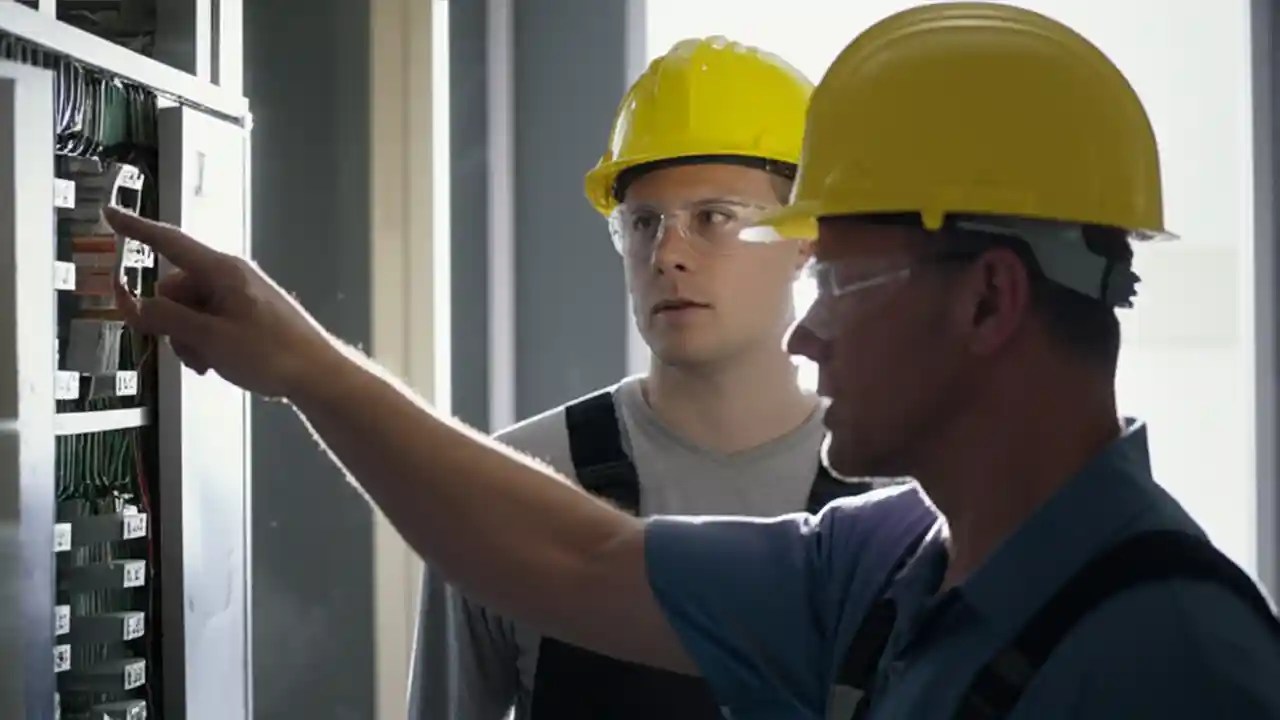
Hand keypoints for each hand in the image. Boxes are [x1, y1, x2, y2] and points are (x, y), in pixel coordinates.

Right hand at [105, 207, 341, 398]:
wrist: (317, 375)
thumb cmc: (270, 353)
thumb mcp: (210, 338)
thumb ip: (168, 319)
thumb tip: (137, 304)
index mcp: (222, 271)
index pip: (170, 243)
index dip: (137, 229)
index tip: (109, 213)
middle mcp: (230, 276)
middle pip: (175, 289)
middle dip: (170, 321)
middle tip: (190, 352)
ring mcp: (240, 295)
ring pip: (189, 310)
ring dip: (187, 338)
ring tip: (209, 363)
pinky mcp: (248, 314)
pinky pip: (209, 321)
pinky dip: (204, 341)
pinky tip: (217, 364)